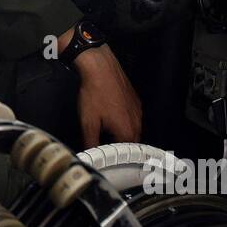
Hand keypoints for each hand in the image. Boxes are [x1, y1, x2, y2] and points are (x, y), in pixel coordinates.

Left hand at [63, 33, 142, 147]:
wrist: (100, 68)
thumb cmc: (95, 92)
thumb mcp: (88, 122)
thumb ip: (91, 141)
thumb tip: (90, 152)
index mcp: (126, 130)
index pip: (125, 153)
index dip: (115, 157)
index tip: (108, 158)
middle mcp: (136, 122)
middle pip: (131, 142)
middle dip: (120, 147)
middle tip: (108, 148)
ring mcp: (137, 110)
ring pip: (133, 129)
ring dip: (123, 134)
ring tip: (109, 133)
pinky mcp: (135, 100)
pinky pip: (133, 117)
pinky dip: (125, 121)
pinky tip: (113, 117)